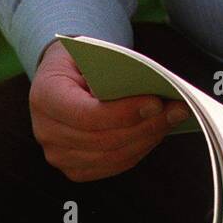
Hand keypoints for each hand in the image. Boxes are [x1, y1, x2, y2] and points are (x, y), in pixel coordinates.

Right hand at [28, 40, 191, 181]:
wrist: (62, 76)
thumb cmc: (82, 60)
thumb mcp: (91, 52)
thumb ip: (115, 71)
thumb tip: (153, 90)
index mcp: (44, 96)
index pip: (85, 115)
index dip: (123, 113)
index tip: (156, 102)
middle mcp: (45, 131)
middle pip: (103, 139)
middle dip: (146, 125)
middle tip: (179, 109)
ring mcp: (58, 155)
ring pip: (112, 156)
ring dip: (148, 138)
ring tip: (174, 118)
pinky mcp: (75, 169)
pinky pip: (113, 165)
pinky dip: (140, 148)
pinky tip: (158, 131)